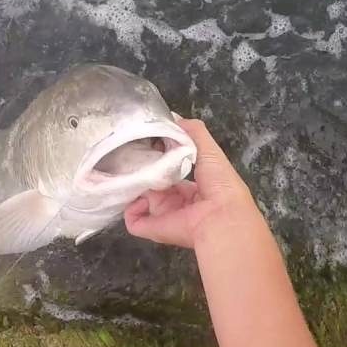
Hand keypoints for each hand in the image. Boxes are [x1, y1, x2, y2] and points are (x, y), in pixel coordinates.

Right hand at [123, 117, 260, 249]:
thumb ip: (192, 132)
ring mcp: (165, 216)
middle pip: (154, 185)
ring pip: (142, 200)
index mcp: (194, 186)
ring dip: (133, 187)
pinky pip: (135, 222)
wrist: (221, 217)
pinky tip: (132, 196)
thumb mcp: (209, 149)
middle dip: (143, 171)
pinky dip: (129, 211)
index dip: (160, 157)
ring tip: (126, 171)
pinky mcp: (154, 229)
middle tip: (130, 155)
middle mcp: (179, 201)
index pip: (172, 170)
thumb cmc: (219, 183)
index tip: (148, 144)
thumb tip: (173, 117)